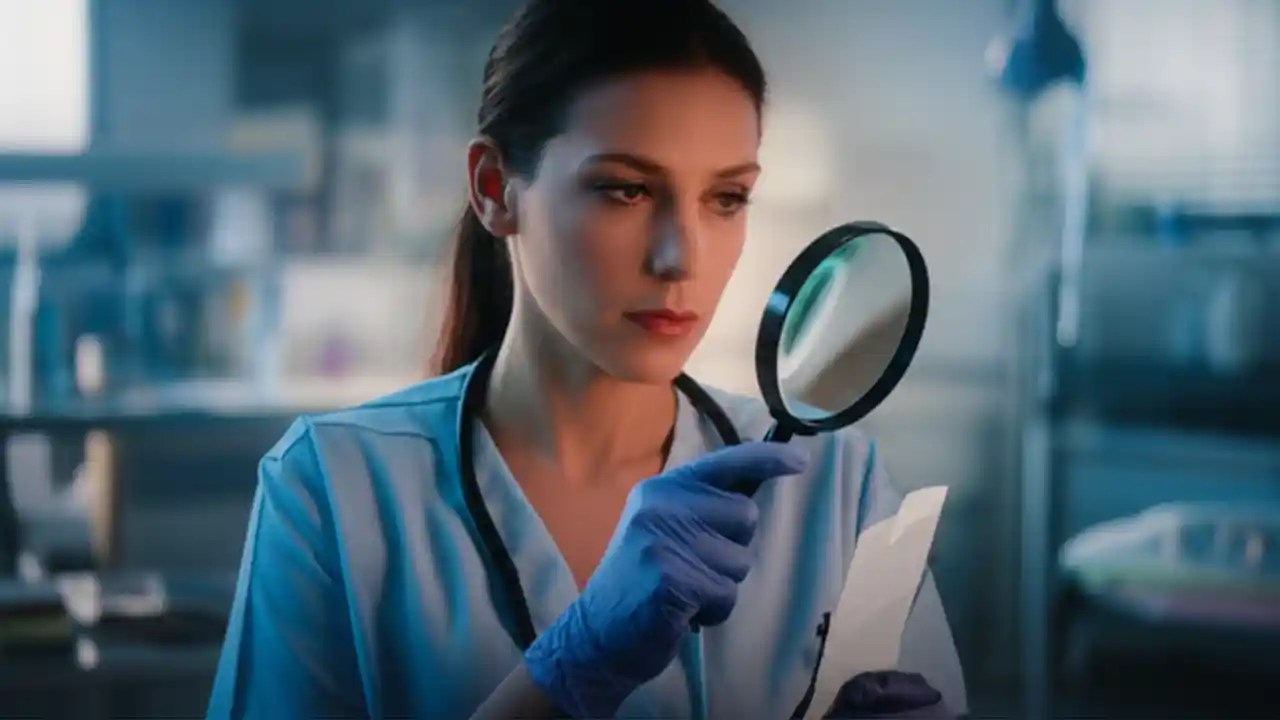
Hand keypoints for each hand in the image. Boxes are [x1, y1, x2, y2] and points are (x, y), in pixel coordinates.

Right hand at [523, 442, 808, 717]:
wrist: (595, 636)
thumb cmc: (638, 584)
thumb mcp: (662, 530)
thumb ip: (700, 508)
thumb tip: (754, 490)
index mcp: (661, 489)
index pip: (724, 463)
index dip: (767, 459)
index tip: (800, 460)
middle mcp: (662, 506)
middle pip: (745, 516)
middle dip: (733, 549)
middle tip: (693, 567)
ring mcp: (665, 541)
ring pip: (741, 561)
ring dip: (722, 586)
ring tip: (684, 593)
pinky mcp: (672, 579)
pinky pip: (727, 594)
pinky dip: (713, 612)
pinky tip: (682, 613)